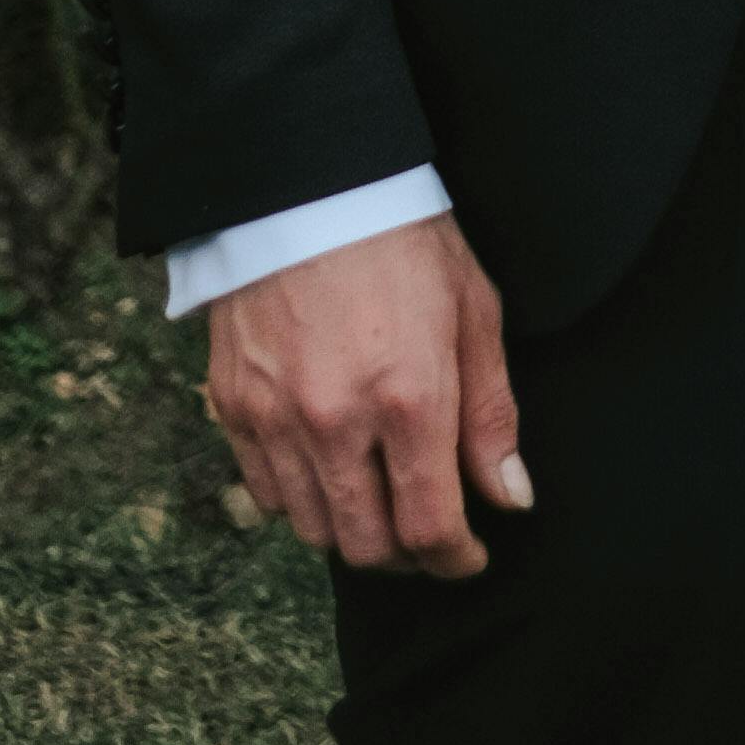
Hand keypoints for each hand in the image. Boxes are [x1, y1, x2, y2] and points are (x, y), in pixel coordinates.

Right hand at [204, 214, 528, 580]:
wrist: (310, 184)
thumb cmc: (406, 241)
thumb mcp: (474, 312)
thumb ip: (492, 415)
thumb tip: (510, 498)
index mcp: (408, 399)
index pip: (430, 529)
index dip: (456, 560)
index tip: (471, 556)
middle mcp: (336, 423)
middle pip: (367, 547)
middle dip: (407, 557)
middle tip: (429, 536)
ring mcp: (276, 419)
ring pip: (313, 530)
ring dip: (353, 533)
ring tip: (382, 505)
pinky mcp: (234, 408)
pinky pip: (266, 494)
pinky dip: (301, 501)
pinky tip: (330, 473)